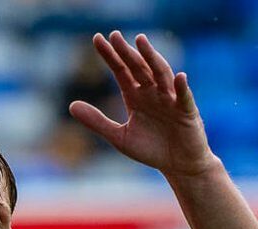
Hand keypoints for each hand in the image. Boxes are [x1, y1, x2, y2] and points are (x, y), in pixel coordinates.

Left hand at [69, 31, 217, 179]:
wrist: (178, 165)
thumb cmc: (151, 149)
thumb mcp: (119, 137)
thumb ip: (97, 121)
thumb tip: (71, 105)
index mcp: (135, 96)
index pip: (121, 70)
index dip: (110, 56)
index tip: (97, 39)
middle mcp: (152, 92)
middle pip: (138, 68)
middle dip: (127, 52)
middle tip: (115, 35)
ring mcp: (170, 100)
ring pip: (160, 75)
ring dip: (152, 58)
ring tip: (141, 42)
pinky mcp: (187, 112)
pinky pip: (184, 98)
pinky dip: (181, 87)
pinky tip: (179, 77)